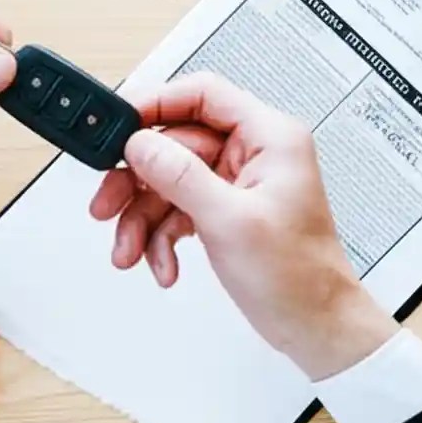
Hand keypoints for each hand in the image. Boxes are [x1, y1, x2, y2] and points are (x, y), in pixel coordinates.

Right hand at [89, 73, 397, 378]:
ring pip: (167, 183)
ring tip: (131, 252)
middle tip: (107, 204)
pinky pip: (175, 211)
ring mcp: (236, 184)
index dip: (156, 104)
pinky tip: (163, 264)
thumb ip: (180, 175)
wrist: (314, 327)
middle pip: (173, 144)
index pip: (202, 95)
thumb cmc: (299, 276)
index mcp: (269, 138)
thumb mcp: (230, 221)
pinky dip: (160, 238)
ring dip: (142, 219)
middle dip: (136, 181)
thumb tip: (140, 143)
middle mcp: (252, 154)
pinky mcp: (223, 211)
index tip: (118, 127)